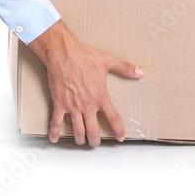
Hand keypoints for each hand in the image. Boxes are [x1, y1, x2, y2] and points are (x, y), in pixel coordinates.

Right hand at [28, 20, 142, 146]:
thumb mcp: (107, 61)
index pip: (113, 119)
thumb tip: (140, 72)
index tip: (120, 137)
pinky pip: (56, 122)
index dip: (118, 130)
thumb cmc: (83, 56)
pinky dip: (54, 132)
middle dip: (95, 140)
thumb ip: (125, 68)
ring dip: (80, 139)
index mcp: (100, 96)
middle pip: (93, 131)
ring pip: (78, 131)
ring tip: (81, 141)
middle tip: (95, 141)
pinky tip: (54, 138)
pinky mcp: (59, 104)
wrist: (63, 53)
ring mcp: (73, 106)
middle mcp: (87, 105)